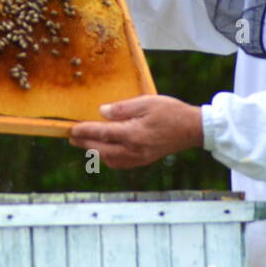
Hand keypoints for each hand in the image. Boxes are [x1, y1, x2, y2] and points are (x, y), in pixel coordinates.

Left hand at [68, 95, 204, 168]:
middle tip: (72, 137)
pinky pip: (121, 164)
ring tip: (85, 143)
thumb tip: (102, 112)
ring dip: (96, 152)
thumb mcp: (146, 102)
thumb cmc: (171, 112)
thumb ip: (122, 108)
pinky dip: (109, 158)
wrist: (193, 129)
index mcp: (133, 134)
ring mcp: (139, 158)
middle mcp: (134, 150)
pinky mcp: (144, 160)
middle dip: (85, 143)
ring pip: (110, 159)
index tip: (72, 129)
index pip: (102, 133)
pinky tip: (105, 151)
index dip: (85, 131)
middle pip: (102, 149)